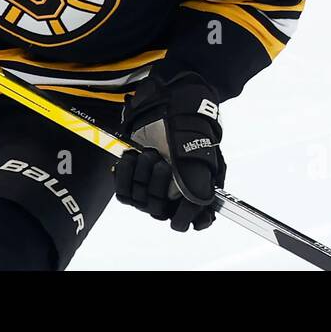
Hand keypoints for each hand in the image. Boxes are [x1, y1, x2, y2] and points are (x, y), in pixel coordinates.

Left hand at [114, 70, 225, 231]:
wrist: (174, 109)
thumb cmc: (193, 135)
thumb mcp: (208, 158)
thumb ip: (207, 185)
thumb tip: (205, 213)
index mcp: (188, 195)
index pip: (182, 222)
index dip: (180, 220)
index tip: (179, 215)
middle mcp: (167, 197)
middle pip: (157, 210)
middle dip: (158, 184)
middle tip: (161, 161)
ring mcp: (147, 189)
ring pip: (139, 200)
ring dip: (142, 174)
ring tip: (149, 152)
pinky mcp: (129, 181)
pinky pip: (122, 192)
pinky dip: (124, 173)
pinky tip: (131, 156)